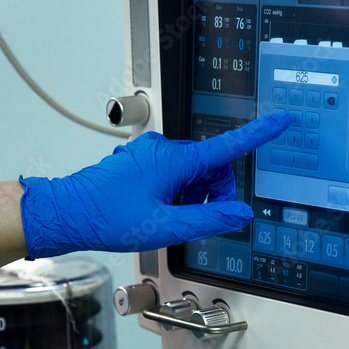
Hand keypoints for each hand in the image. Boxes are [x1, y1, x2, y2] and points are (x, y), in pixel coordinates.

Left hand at [20, 113, 290, 257]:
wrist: (68, 213)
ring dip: (190, 196)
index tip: (280, 121)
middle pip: (210, 168)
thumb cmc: (107, 217)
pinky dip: (174, 193)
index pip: (227, 147)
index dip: (258, 135)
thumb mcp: (165, 227)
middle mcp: (163, 150)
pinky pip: (171, 174)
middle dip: (212, 194)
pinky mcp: (138, 162)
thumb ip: (207, 221)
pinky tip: (155, 211)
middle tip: (196, 220)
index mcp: (174, 160)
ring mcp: (149, 154)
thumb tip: (238, 215)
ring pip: (190, 173)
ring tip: (167, 218)